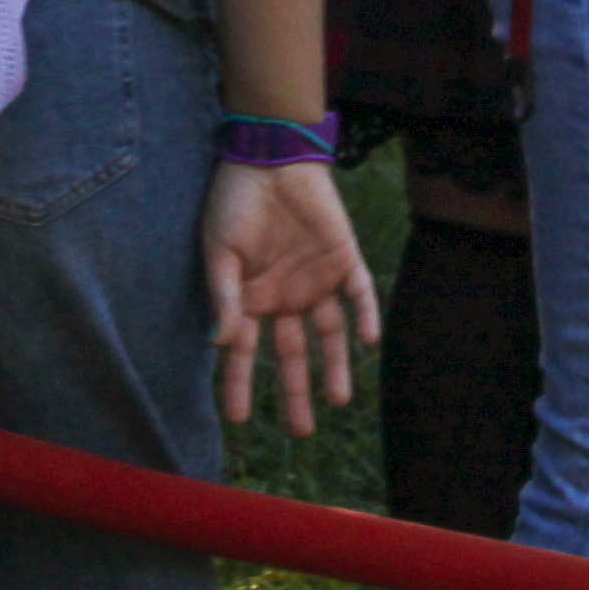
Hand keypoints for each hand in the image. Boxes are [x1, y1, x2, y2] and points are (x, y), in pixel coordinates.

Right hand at [204, 159, 377, 433]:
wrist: (269, 156)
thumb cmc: (234, 203)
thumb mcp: (220, 252)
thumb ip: (225, 298)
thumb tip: (220, 344)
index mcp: (251, 299)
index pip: (245, 354)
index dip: (240, 385)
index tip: (238, 420)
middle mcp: (285, 297)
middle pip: (292, 355)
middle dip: (297, 392)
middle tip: (302, 432)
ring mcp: (316, 280)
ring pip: (329, 334)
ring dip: (335, 366)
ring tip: (339, 401)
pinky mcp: (344, 259)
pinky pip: (358, 293)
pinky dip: (365, 315)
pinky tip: (368, 341)